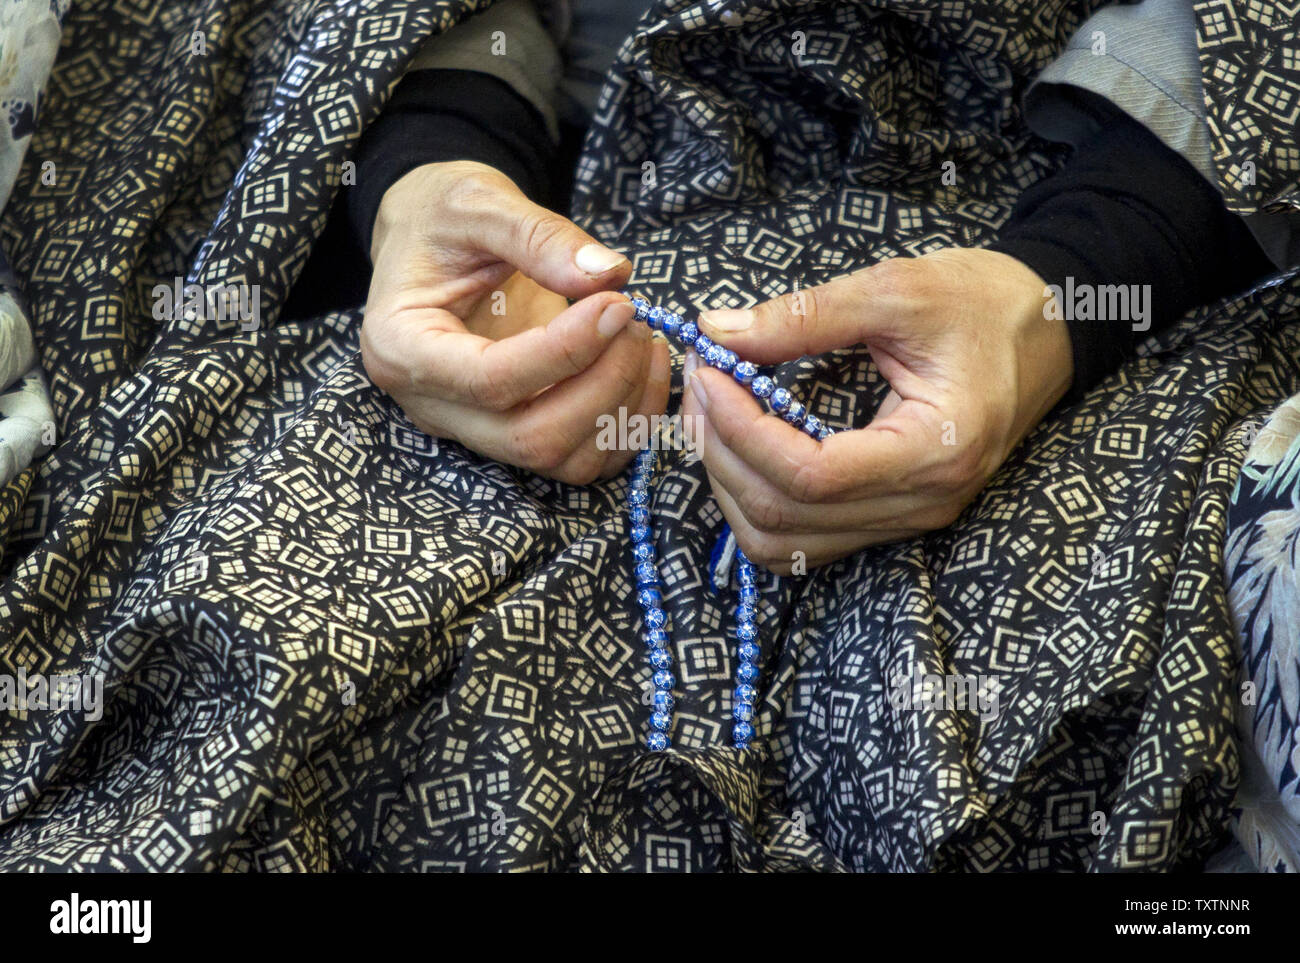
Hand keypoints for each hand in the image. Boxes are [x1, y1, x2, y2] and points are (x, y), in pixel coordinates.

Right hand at [360, 161, 670, 483]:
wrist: (434, 239)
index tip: (617, 305)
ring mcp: (474, 429)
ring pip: (561, 459)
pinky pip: (580, 459)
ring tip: (639, 336)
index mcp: (402, 348)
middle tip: (633, 319)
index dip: (566, 352)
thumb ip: (540, 238)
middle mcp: (434, 405)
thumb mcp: (479, 204)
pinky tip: (642, 368)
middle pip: (531, 438)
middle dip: (603, 385)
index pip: (490, 380)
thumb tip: (609, 276)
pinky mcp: (513, 433)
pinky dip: (625, 424)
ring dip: (621, 408)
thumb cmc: (442, 218)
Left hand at [682, 247, 1072, 572]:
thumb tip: (717, 332)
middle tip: (699, 380)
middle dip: (720, 449)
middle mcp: (921, 504)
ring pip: (782, 541)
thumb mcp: (898, 289)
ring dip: (729, 482)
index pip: (810, 476)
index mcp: (934, 452)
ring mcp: (907, 518)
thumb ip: (805, 315)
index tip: (709, 371)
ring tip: (710, 411)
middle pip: (784, 515)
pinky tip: (741, 442)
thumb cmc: (984, 302)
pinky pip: (800, 538)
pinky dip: (754, 498)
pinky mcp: (890, 514)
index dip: (740, 429)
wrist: (1048, 327)